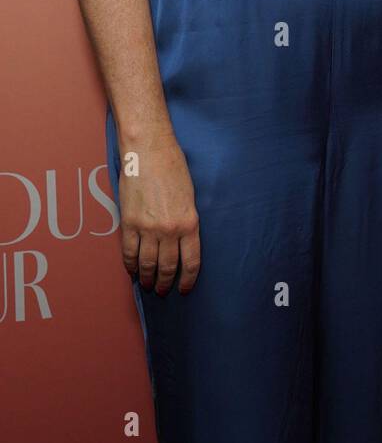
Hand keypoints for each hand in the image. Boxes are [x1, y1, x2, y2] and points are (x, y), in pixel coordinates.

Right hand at [117, 130, 200, 295]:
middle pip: (168, 266)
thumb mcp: (190, 196)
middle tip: (163, 291)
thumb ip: (186, 221)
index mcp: (189, 223)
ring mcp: (147, 228)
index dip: (187, 279)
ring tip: (148, 285)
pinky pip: (128, 252)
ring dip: (148, 278)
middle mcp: (169, 230)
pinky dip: (130, 265)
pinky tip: (132, 271)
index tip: (183, 289)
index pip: (191, 261)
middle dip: (166, 282)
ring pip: (147, 264)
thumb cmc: (173, 168)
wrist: (149, 151)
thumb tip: (180, 241)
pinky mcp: (128, 223)